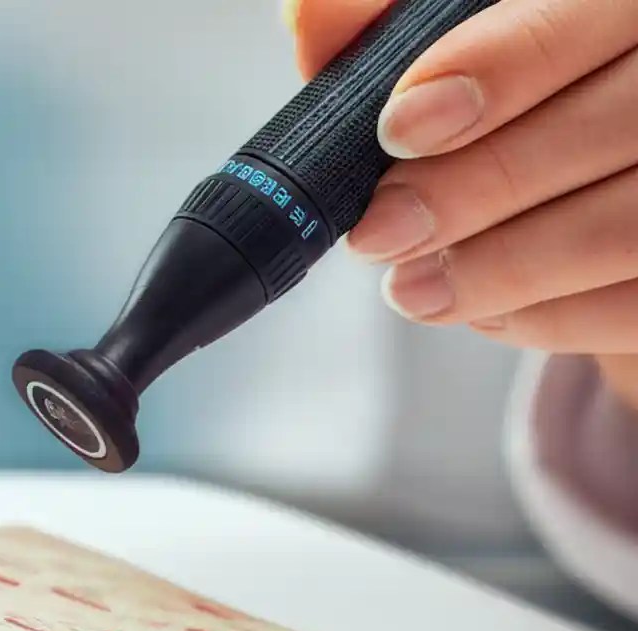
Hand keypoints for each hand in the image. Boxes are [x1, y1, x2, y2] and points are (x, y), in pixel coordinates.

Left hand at [288, 0, 637, 401]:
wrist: (599, 169)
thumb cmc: (526, 99)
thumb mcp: (458, 41)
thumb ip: (394, 23)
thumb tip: (308, 17)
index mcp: (625, 4)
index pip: (576, 20)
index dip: (494, 73)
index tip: (399, 129)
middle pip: (609, 128)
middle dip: (472, 189)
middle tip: (378, 232)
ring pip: (624, 228)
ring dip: (499, 269)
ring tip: (410, 289)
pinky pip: (635, 306)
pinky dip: (549, 316)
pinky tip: (484, 311)